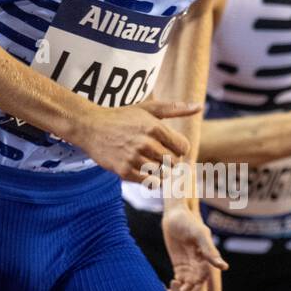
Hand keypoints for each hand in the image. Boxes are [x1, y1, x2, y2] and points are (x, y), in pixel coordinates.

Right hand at [71, 98, 200, 181]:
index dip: (179, 148)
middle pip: (174, 162)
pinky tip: (143, 170)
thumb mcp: (148, 109)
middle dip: (170, 161)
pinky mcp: (124, 171)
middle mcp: (146, 143)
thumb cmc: (122, 117)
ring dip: (160, 171)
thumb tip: (199, 107)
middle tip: (159, 156)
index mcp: (154, 127)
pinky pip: (149, 183)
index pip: (183, 147)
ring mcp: (134, 158)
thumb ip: (175, 109)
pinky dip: (150, 180)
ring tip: (150, 162)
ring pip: (163, 174)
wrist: (91, 127)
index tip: (169, 146)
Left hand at [162, 203, 228, 290]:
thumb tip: (224, 267)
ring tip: (164, 290)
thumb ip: (210, 250)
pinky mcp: (181, 270)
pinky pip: (179, 289)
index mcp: (210, 268)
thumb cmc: (188, 220)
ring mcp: (192, 273)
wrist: (176, 214)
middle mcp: (203, 273)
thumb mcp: (199, 233)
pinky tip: (161, 287)